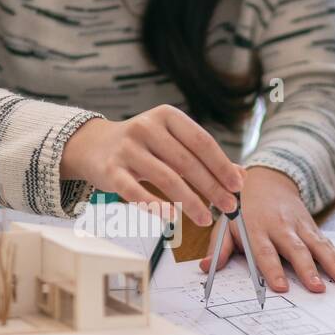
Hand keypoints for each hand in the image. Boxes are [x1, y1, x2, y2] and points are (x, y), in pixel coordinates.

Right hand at [61, 105, 243, 224]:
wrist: (94, 145)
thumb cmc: (142, 145)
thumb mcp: (172, 142)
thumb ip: (203, 157)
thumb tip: (239, 176)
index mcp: (166, 116)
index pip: (201, 142)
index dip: (221, 165)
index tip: (237, 185)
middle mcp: (146, 128)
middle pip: (186, 162)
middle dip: (211, 188)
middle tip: (229, 207)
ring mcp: (127, 149)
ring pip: (165, 178)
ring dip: (190, 202)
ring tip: (206, 219)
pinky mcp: (111, 171)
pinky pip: (136, 192)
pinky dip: (155, 206)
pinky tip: (172, 217)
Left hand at [198, 167, 334, 293]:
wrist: (266, 179)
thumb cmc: (242, 208)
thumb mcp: (225, 224)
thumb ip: (220, 247)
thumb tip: (206, 267)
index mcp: (257, 228)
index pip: (264, 252)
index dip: (272, 270)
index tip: (281, 287)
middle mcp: (280, 226)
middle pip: (296, 250)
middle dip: (308, 269)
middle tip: (317, 288)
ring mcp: (299, 225)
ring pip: (318, 245)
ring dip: (332, 263)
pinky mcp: (312, 226)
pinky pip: (326, 242)